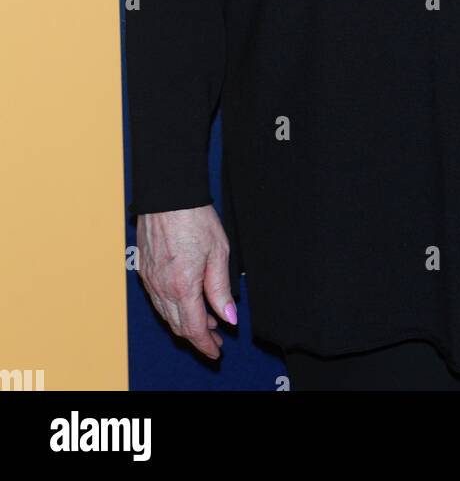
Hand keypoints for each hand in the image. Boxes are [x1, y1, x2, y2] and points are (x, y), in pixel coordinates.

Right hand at [136, 204, 236, 358]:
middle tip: (216, 338)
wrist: (167, 194)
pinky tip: (186, 301)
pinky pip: (158, 300)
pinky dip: (172, 308)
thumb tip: (228, 317)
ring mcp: (151, 280)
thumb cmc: (194, 217)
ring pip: (166, 315)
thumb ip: (220, 289)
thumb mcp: (219, 253)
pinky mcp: (144, 270)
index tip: (216, 351)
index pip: (194, 328)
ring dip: (185, 323)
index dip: (206, 345)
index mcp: (183, 286)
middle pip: (179, 326)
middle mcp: (162, 288)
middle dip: (198, 337)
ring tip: (206, 320)